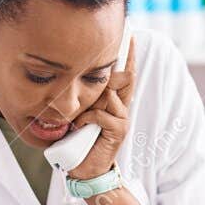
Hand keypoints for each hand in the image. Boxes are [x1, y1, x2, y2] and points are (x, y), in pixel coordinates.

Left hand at [66, 35, 137, 181]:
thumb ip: (84, 97)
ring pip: (108, 95)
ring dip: (90, 103)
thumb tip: (76, 75)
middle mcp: (120, 107)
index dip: (127, 55)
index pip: (124, 73)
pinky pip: (103, 114)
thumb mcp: (78, 113)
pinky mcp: (119, 130)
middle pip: (124, 78)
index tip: (128, 34)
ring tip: (79, 117)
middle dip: (118, 64)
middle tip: (116, 49)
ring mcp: (122, 119)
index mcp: (112, 102)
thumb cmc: (77, 142)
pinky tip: (80, 127)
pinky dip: (88, 119)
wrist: (84, 170)